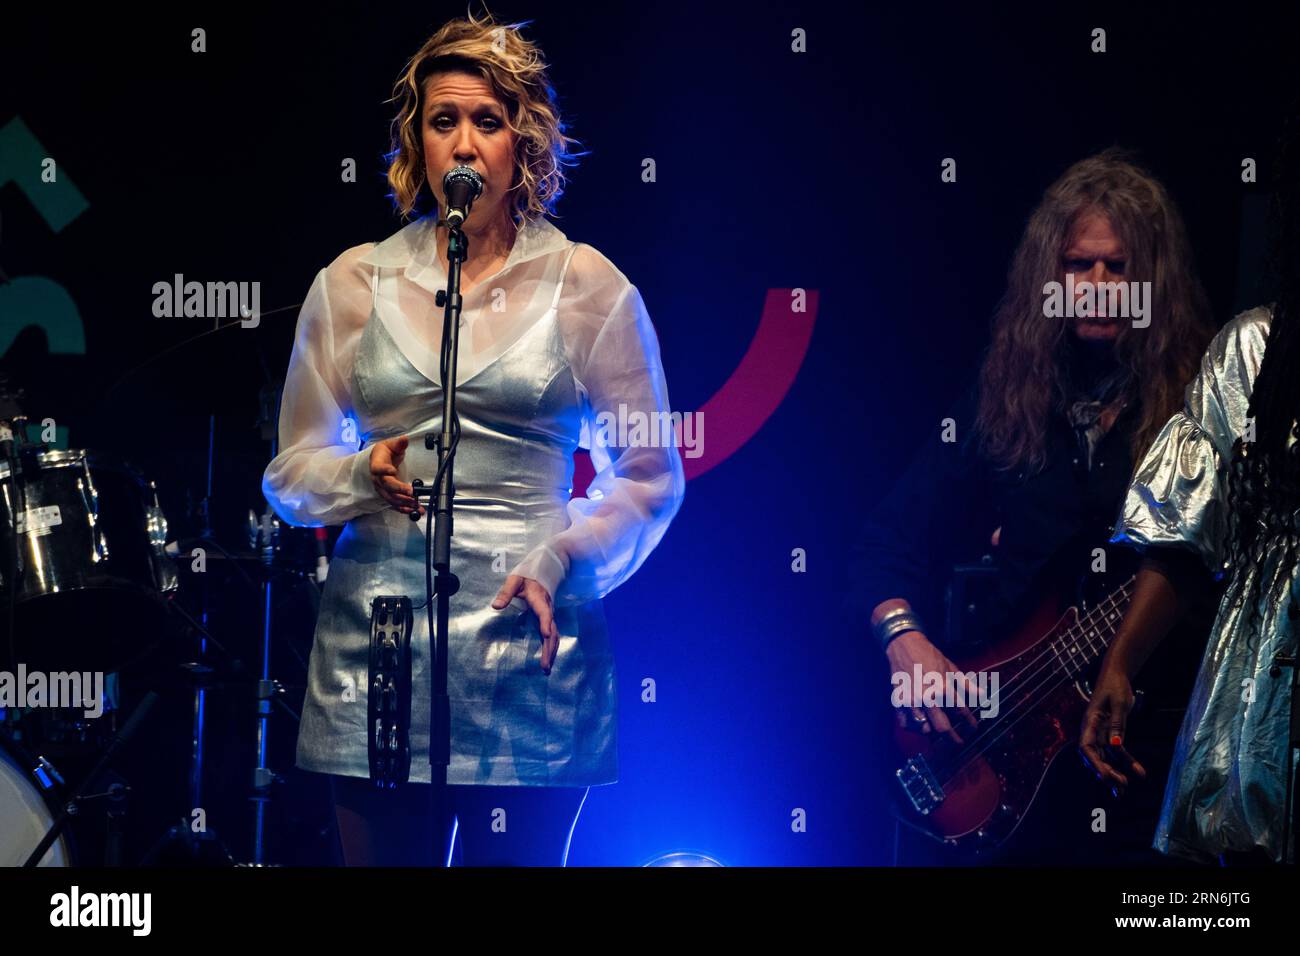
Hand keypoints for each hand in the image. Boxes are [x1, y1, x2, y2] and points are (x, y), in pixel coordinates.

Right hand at [369, 436, 422, 515]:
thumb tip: (404, 439)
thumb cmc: (385, 453)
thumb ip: (398, 444)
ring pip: (391, 497)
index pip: (377, 468)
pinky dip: (403, 508)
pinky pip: (394, 504)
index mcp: (376, 464)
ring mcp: (382, 489)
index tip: (392, 470)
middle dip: (400, 490)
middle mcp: (378, 479)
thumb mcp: (390, 445)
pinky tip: (413, 511)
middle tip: (412, 493)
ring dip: (404, 502)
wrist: (379, 461)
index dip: (384, 470)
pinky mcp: (388, 495)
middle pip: (387, 486)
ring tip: (416, 504)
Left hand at [492, 575, 559, 674]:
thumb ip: (506, 593)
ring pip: (554, 636)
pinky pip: (553, 635)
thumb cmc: (527, 576)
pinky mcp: (548, 620)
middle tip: (545, 666)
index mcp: (540, 600)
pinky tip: (548, 659)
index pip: (545, 613)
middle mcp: (548, 610)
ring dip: (552, 652)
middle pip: (552, 631)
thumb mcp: (514, 581)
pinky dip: (552, 648)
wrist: (543, 572)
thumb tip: (495, 606)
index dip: (546, 623)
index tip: (545, 635)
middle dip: (549, 649)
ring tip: (547, 669)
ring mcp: (550, 616)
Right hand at [885, 630, 978, 742]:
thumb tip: (982, 696)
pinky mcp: (899, 701)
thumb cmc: (930, 656)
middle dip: (954, 740)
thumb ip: (966, 685)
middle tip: (959, 743)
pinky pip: (906, 724)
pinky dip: (914, 728)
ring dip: (933, 733)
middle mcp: (928, 698)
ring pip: (924, 729)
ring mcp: (912, 701)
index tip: (973, 728)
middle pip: (943, 728)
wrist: (905, 646)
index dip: (970, 724)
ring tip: (939, 734)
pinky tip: (921, 726)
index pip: (961, 713)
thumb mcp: (951, 668)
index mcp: (943, 689)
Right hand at [1079, 665, 1146, 795]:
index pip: (1086, 747)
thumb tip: (1115, 745)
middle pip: (1095, 757)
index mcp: (1090, 722)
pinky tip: (1139, 773)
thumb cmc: (1115, 686)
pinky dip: (1127, 762)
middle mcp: (1092, 730)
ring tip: (1124, 791)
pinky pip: (1118, 751)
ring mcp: (1101, 733)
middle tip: (1121, 786)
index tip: (1106, 775)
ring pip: (1105, 758)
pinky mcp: (1111, 733)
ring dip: (1114, 774)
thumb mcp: (1119, 703)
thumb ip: (1118, 725)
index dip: (1094, 763)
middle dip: (1106, 773)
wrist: (1116, 676)